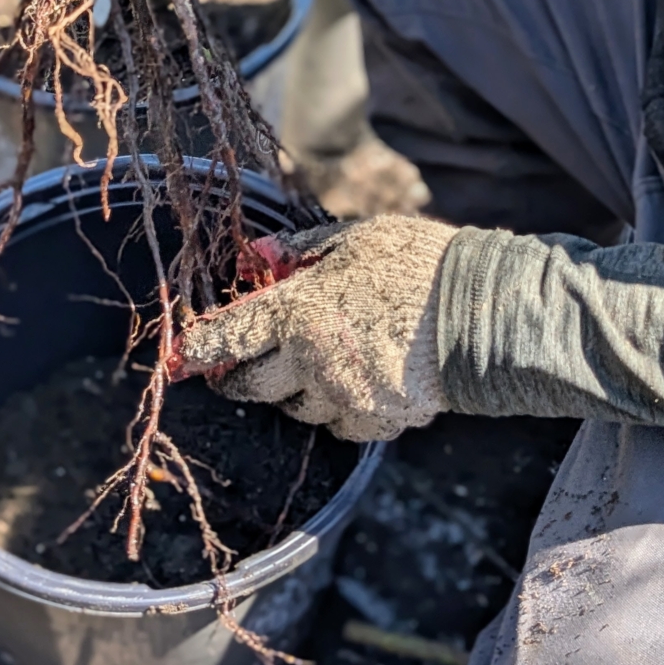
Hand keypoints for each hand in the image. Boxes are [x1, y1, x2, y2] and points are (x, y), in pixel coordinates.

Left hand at [169, 214, 457, 441]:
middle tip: (238, 367)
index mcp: (298, 311)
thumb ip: (299, 252)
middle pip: (252, 385)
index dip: (199, 350)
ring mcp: (343, 397)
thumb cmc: (415, 263)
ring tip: (315, 362)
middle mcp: (311, 361)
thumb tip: (256, 257)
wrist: (481, 311)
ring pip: (296, 407)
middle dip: (239, 377)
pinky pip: (337, 425)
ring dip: (295, 389)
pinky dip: (337, 408)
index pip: (229, 337)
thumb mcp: (352, 240)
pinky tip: (354, 380)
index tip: (182, 357)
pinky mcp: (374, 423)